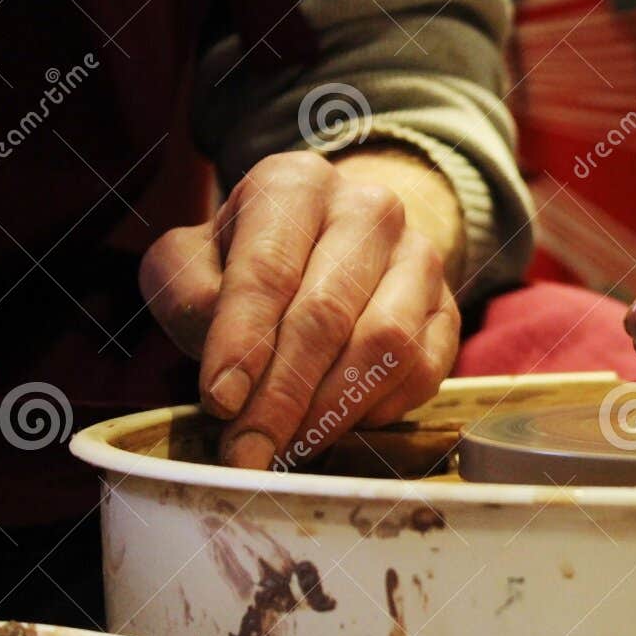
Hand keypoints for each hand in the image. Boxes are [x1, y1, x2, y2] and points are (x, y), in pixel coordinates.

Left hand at [139, 151, 460, 468]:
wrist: (335, 243)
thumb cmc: (252, 259)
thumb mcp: (194, 259)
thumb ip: (186, 294)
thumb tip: (229, 367)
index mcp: (295, 184)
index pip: (267, 269)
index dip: (242, 342)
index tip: (220, 403)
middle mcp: (368, 208)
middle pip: (326, 313)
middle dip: (282, 395)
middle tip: (249, 451)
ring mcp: (419, 256)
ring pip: (385, 344)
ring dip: (332, 410)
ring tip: (289, 446)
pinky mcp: (449, 306)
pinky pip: (424, 370)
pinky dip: (379, 410)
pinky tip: (338, 424)